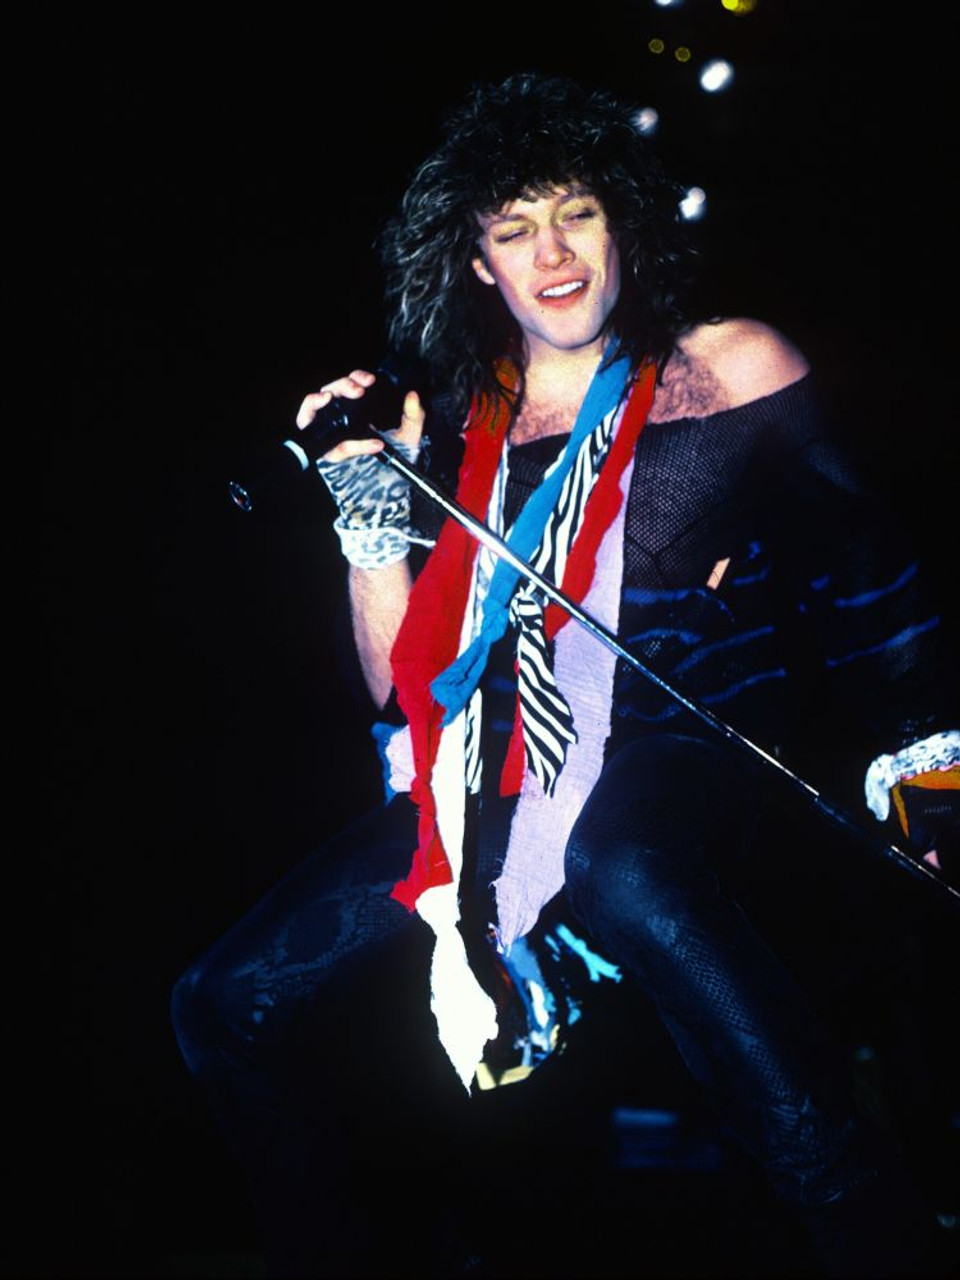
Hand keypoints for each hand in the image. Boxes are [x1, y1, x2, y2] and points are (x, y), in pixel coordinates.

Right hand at [295, 369, 424, 463]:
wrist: (383, 483)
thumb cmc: (392, 455)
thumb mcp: (408, 434)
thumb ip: (414, 415)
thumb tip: (412, 396)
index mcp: (359, 407)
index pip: (352, 384)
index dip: (357, 377)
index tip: (370, 380)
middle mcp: (340, 414)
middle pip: (333, 389)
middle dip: (344, 384)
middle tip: (358, 390)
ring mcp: (327, 427)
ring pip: (318, 402)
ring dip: (326, 395)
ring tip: (336, 397)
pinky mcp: (320, 443)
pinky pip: (312, 425)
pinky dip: (315, 413)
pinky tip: (326, 406)